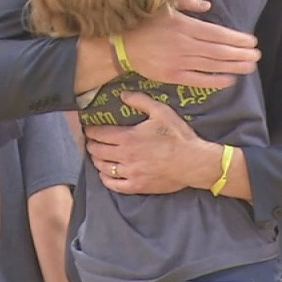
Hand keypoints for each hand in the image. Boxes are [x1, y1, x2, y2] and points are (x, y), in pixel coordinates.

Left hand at [84, 92, 219, 194]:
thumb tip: (123, 95)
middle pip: (98, 151)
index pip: (100, 134)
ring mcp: (130, 173)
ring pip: (103, 168)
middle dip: (91, 144)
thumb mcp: (161, 112)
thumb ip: (140, 101)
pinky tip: (105, 174)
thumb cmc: (178, 136)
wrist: (193, 162)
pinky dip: (105, 179)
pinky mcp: (137, 186)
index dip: (91, 131)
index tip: (88, 129)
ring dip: (96, 160)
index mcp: (128, 137)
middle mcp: (125, 156)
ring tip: (96, 155)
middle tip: (91, 141)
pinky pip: (114, 185)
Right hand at [120, 0, 258, 89]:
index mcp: (183, 25)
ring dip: (233, 67)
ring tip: (250, 66)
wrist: (121, 45)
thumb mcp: (164, 3)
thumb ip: (188, 0)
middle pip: (218, 51)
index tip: (252, 41)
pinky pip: (198, 80)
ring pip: (212, 65)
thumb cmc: (145, 22)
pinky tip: (229, 80)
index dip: (236, 39)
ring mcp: (178, 62)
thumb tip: (208, 5)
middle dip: (240, 54)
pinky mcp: (172, 76)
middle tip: (257, 55)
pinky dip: (215, 81)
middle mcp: (183, 45)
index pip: (217, 34)